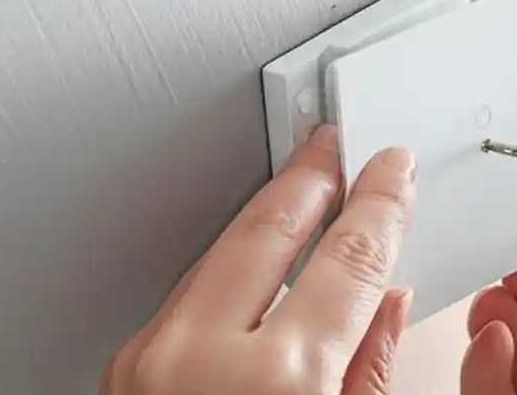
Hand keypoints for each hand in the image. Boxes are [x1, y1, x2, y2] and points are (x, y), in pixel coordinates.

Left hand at [100, 124, 416, 394]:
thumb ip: (367, 369)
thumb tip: (385, 306)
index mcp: (281, 378)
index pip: (350, 256)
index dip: (380, 201)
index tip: (393, 170)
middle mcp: (204, 355)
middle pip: (270, 227)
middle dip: (311, 176)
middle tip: (335, 144)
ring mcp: (152, 357)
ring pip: (221, 253)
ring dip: (266, 217)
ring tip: (302, 191)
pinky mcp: (124, 367)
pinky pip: (187, 294)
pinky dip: (228, 268)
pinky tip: (254, 260)